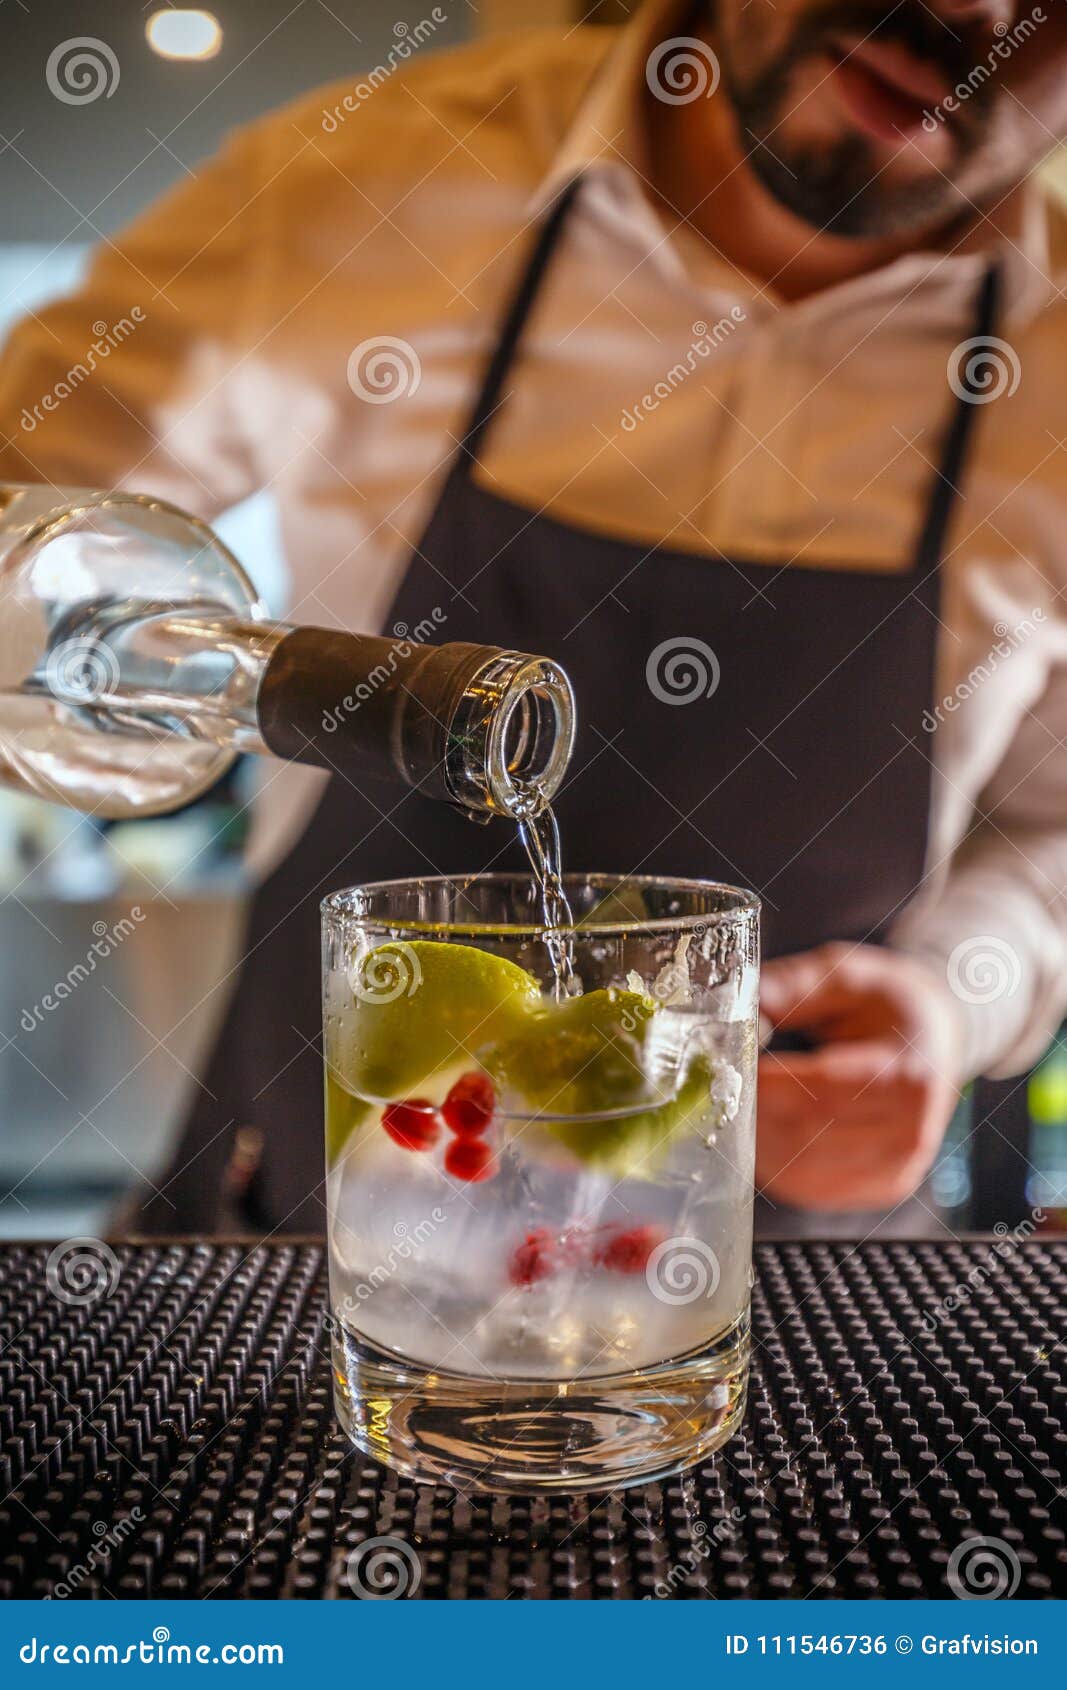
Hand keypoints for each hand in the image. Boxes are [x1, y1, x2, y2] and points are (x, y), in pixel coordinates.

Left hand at [756, 942, 966, 1212]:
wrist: (936, 1037)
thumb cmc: (885, 1004)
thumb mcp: (848, 974)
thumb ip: (796, 984)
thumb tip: (748, 999)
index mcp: (909, 1074)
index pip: (825, 1089)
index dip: (771, 1081)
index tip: (732, 1063)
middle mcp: (911, 1129)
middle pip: (809, 1133)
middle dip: (757, 1110)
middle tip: (720, 1086)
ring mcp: (899, 1166)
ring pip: (805, 1168)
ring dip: (760, 1141)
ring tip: (737, 1107)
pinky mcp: (882, 1188)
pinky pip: (814, 1189)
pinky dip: (777, 1166)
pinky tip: (762, 1136)